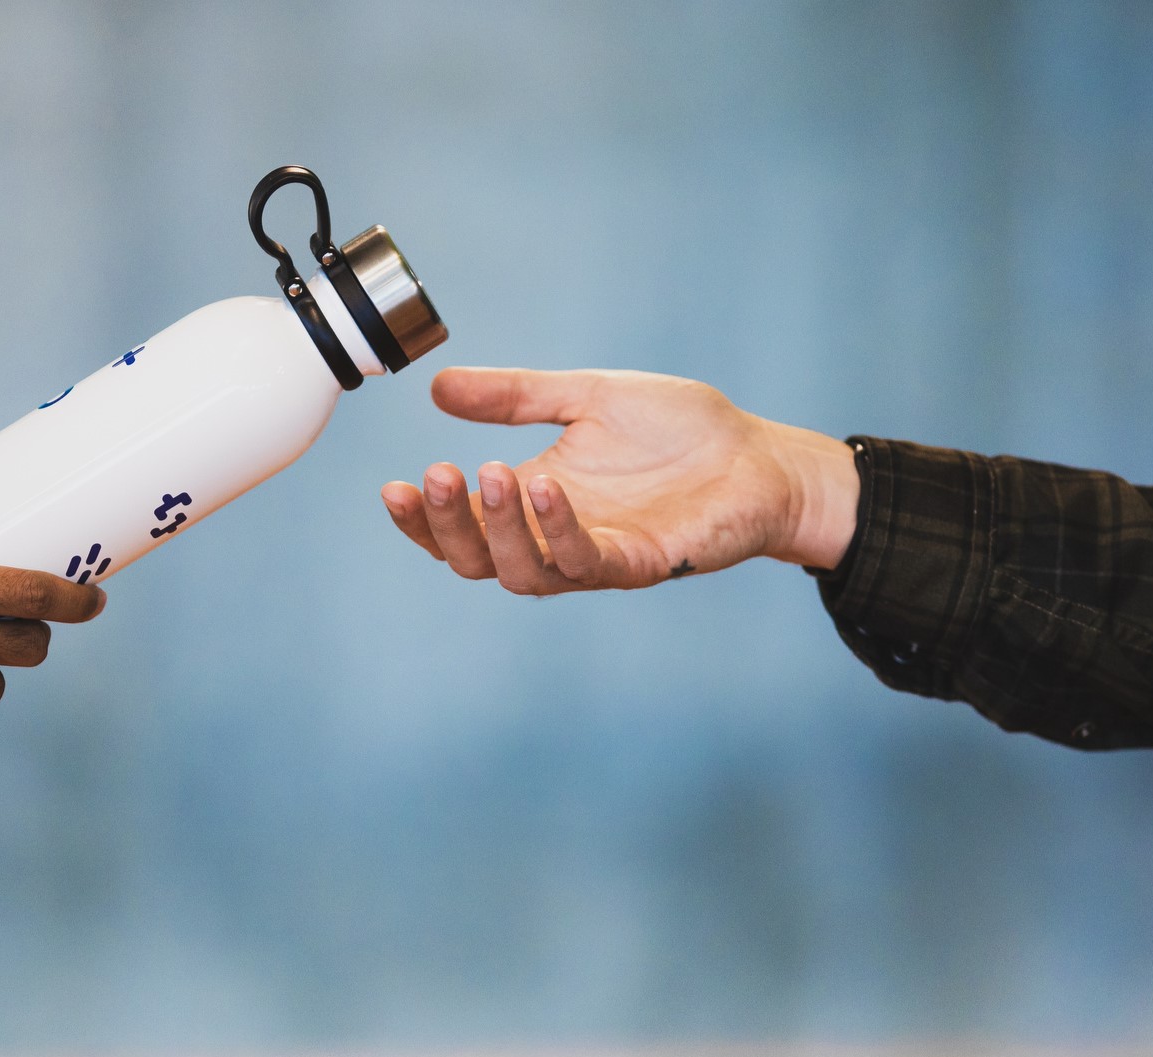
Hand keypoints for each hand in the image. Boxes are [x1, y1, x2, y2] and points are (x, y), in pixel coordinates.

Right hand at [380, 367, 859, 594]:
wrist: (758, 456)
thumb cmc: (680, 432)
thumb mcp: (585, 397)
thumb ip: (515, 396)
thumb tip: (439, 386)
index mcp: (537, 502)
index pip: (462, 531)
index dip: (423, 519)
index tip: (394, 487)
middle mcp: (559, 538)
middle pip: (479, 562)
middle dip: (449, 526)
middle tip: (438, 476)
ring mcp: (599, 555)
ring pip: (525, 573)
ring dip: (499, 530)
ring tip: (488, 475)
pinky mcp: (643, 561)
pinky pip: (588, 562)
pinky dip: (560, 529)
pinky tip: (546, 488)